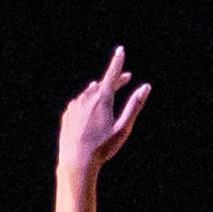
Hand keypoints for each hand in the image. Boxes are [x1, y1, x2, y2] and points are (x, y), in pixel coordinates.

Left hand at [58, 49, 150, 175]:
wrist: (76, 161)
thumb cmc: (104, 146)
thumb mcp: (124, 127)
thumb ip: (134, 105)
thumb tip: (145, 87)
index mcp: (102, 100)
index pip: (111, 75)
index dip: (117, 62)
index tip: (121, 50)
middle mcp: (86, 99)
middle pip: (102, 84)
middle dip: (115, 80)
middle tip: (127, 78)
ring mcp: (74, 106)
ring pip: (90, 93)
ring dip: (101, 91)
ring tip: (108, 95)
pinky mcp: (67, 114)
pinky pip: (80, 103)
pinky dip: (88, 102)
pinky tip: (92, 112)